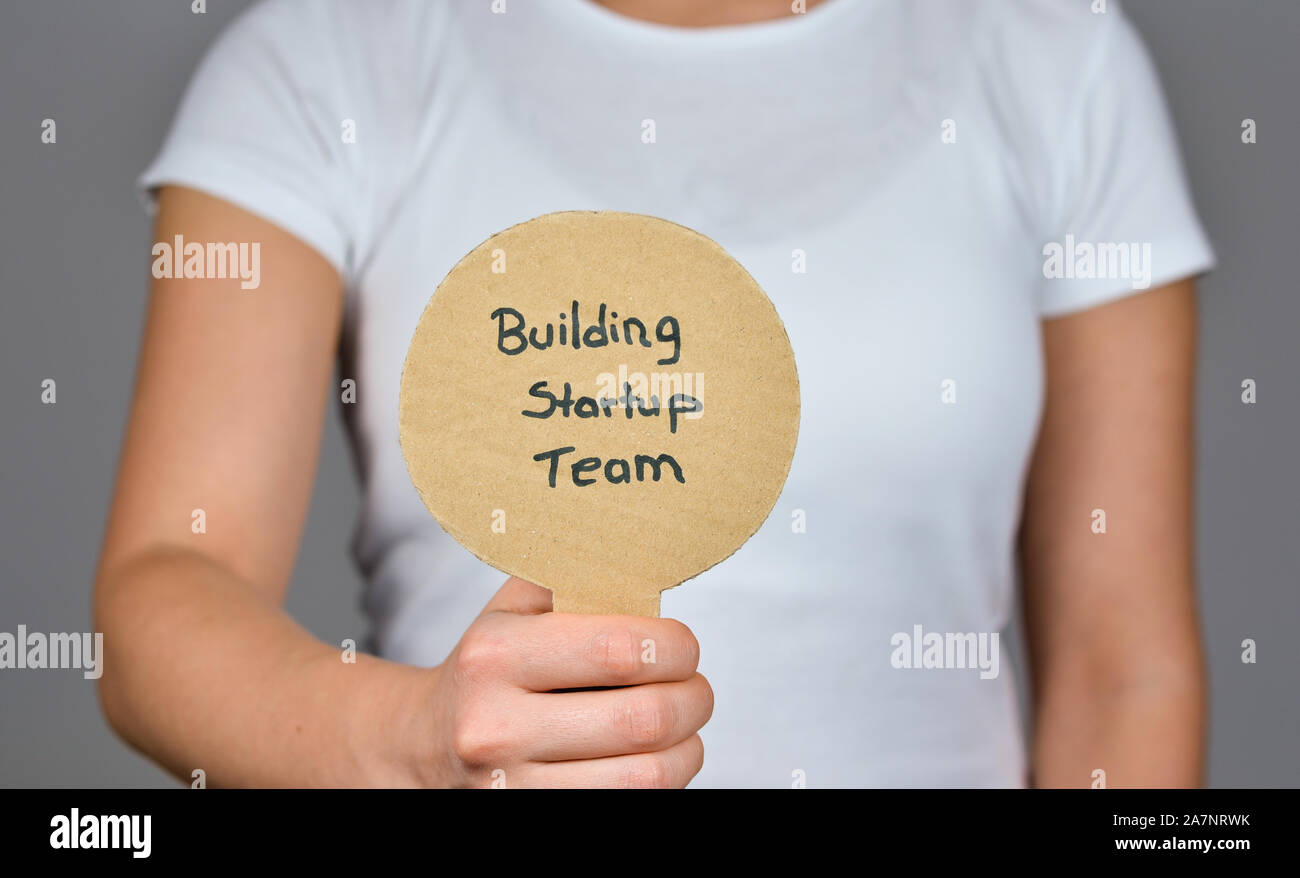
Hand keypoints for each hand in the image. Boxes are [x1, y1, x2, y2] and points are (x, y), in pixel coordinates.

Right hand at [421, 577, 711, 787]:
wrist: (425, 744)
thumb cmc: (489, 667)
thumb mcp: (513, 609)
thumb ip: (576, 579)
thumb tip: (651, 565)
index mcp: (495, 655)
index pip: (619, 649)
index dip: (676, 646)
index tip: (683, 645)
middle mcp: (496, 726)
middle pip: (642, 718)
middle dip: (692, 699)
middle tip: (695, 689)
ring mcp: (512, 787)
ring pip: (645, 777)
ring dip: (686, 749)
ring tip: (682, 728)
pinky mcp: (529, 820)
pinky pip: (627, 806)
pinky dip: (659, 783)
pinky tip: (653, 760)